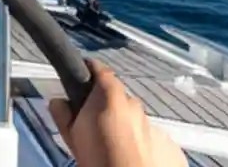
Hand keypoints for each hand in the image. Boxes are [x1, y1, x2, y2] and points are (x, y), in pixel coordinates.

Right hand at [49, 60, 187, 166]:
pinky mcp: (169, 144)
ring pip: (134, 119)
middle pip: (117, 98)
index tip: (81, 76)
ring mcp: (153, 124)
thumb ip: (63, 114)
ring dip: (124, 127)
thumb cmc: (98, 159)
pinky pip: (150, 137)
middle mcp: (133, 105)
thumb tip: (59, 102)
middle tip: (93, 126)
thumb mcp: (71, 137)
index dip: (89, 70)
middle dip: (105, 107)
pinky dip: (141, 143)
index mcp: (108, 97)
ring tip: (113, 147)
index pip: (99, 70)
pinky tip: (131, 157)